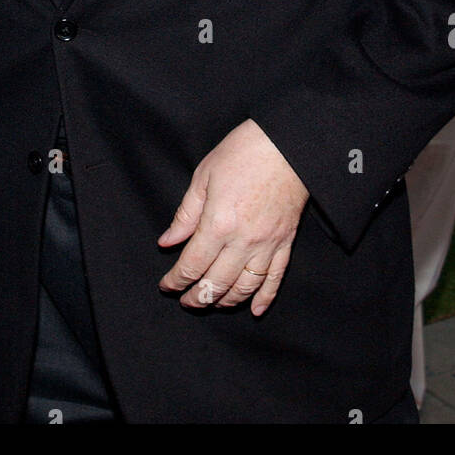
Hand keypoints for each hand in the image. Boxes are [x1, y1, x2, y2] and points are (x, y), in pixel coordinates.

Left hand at [157, 119, 308, 316]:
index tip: (167, 285)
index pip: (192, 265)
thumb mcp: (204, 176)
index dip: (176, 280)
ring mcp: (267, 244)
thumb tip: (168, 241)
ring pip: (244, 287)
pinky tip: (254, 310)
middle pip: (216, 283)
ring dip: (225, 301)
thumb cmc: (243, 151)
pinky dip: (264, 298)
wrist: (287, 143)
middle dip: (197, 297)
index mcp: (218, 224)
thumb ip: (186, 214)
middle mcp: (243, 241)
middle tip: (185, 301)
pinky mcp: (286, 241)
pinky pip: (275, 278)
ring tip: (212, 302)